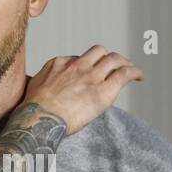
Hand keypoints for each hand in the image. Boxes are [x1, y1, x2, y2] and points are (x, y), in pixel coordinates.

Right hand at [22, 45, 142, 134]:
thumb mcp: (32, 87)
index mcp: (59, 64)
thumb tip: (41, 86)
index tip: (89, 74)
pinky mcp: (104, 90)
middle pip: (98, 52)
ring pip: (114, 59)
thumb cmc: (33, 111)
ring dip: (124, 62)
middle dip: (107, 57)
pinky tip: (139, 76)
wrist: (39, 119)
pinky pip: (124, 74)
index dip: (86, 66)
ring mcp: (91, 76)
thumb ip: (41, 82)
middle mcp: (77, 66)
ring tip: (130, 68)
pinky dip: (135, 72)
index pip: (77, 58)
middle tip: (114, 65)